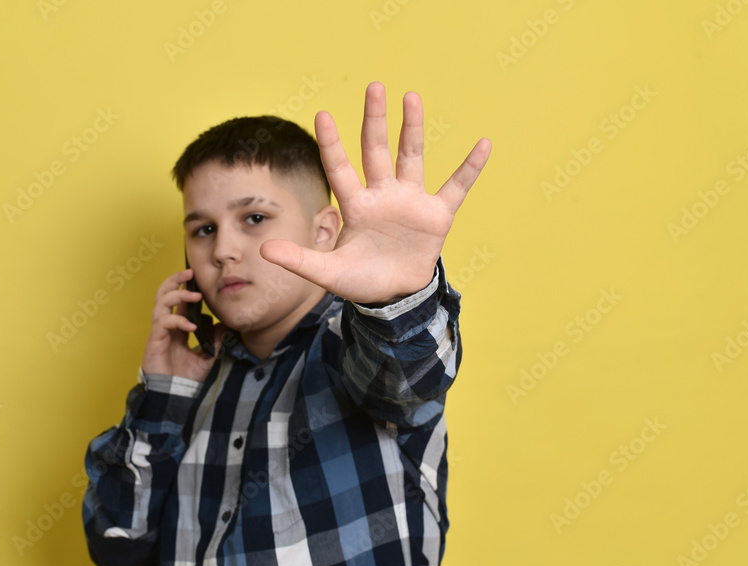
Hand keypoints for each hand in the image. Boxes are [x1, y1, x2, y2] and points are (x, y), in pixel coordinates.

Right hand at [141, 269, 225, 379]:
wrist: (175, 395)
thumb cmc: (186, 377)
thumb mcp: (207, 356)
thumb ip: (214, 340)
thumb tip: (224, 325)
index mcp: (176, 327)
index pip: (178, 300)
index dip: (185, 286)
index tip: (197, 276)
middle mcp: (166, 326)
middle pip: (163, 293)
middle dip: (175, 279)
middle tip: (189, 272)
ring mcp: (159, 332)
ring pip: (161, 302)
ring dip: (178, 294)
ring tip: (195, 295)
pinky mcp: (154, 340)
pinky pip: (163, 322)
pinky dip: (178, 320)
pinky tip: (191, 326)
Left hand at [260, 81, 490, 304]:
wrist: (395, 297)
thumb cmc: (361, 280)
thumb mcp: (328, 273)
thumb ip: (300, 260)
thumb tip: (263, 252)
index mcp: (356, 206)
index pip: (340, 168)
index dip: (331, 144)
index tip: (321, 114)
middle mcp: (382, 195)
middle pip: (377, 151)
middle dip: (375, 120)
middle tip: (374, 87)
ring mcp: (410, 201)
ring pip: (412, 157)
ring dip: (413, 128)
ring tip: (411, 97)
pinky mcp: (437, 214)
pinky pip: (456, 187)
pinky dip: (470, 167)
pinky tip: (484, 144)